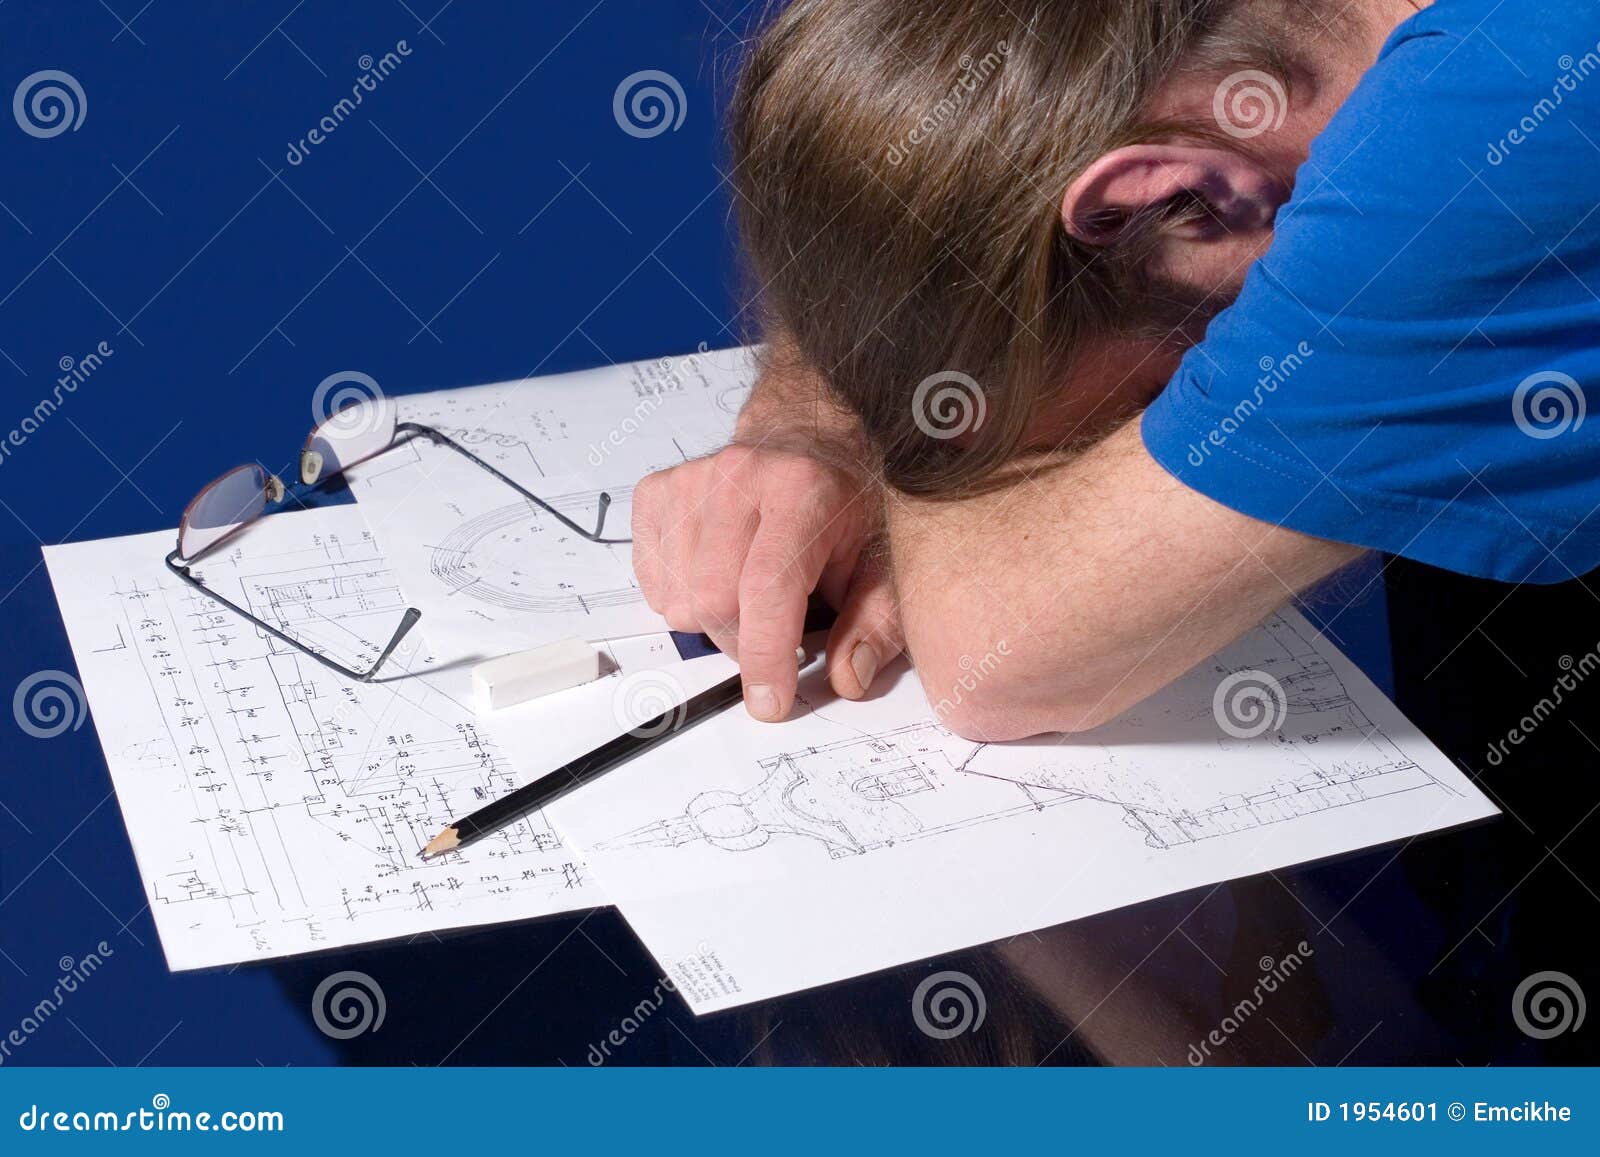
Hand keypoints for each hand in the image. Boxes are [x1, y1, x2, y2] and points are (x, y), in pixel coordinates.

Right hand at [631, 443, 903, 719]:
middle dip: (742, 643)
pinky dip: (680, 597)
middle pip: (714, 600)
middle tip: (771, 638)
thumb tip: (850, 677)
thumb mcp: (881, 561)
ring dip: (712, 622)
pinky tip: (716, 575)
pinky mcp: (659, 490)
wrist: (805, 438)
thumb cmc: (843, 503)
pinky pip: (651, 579)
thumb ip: (874, 623)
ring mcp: (692, 480)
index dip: (766, 654)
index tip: (770, 701)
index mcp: (804, 490)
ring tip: (747, 598)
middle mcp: (741, 477)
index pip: (768, 586)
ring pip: (678, 598)